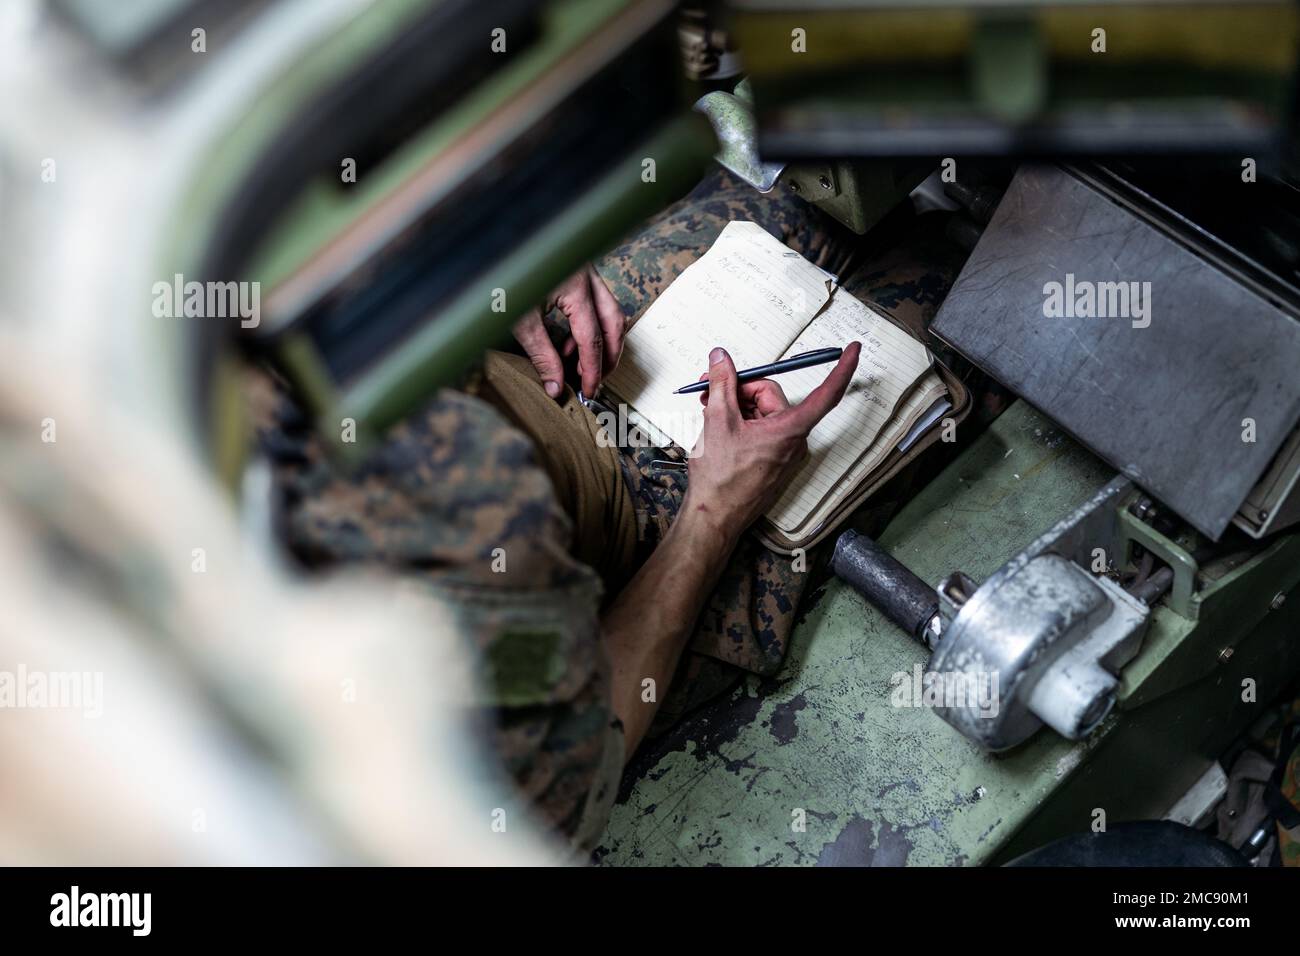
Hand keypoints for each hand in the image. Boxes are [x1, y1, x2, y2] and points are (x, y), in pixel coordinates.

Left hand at [512, 265, 625, 398]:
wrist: (488, 251)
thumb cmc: (499, 277)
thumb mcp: (519, 322)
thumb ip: (542, 356)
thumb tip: (556, 387)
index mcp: (576, 286)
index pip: (593, 337)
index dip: (593, 369)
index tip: (589, 390)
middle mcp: (587, 275)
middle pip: (613, 322)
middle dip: (607, 355)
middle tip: (595, 381)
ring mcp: (583, 270)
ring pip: (607, 311)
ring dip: (598, 341)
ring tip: (576, 366)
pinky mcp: (574, 272)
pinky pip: (593, 303)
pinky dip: (587, 327)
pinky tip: (567, 346)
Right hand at [683, 343, 861, 533]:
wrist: (713, 516)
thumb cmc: (721, 481)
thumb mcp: (717, 421)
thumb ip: (722, 384)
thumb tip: (721, 359)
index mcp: (789, 430)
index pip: (826, 393)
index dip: (842, 369)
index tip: (853, 350)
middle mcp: (793, 441)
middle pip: (773, 397)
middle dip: (742, 390)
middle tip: (714, 391)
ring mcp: (783, 451)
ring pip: (764, 412)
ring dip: (737, 407)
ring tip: (710, 411)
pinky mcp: (773, 460)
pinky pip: (762, 429)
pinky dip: (741, 422)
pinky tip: (720, 425)